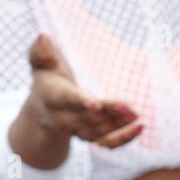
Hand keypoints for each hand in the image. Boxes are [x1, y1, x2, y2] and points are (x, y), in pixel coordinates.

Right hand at [9, 34, 141, 169]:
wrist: (42, 108)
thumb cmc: (47, 77)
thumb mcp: (39, 62)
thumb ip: (40, 51)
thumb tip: (43, 36)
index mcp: (51, 96)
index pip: (65, 100)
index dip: (79, 101)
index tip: (94, 103)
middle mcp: (62, 118)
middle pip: (86, 118)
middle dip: (108, 114)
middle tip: (129, 108)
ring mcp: (75, 130)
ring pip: (97, 132)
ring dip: (118, 126)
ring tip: (137, 116)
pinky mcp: (89, 137)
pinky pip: (105, 143)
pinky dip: (123, 139)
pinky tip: (139, 128)